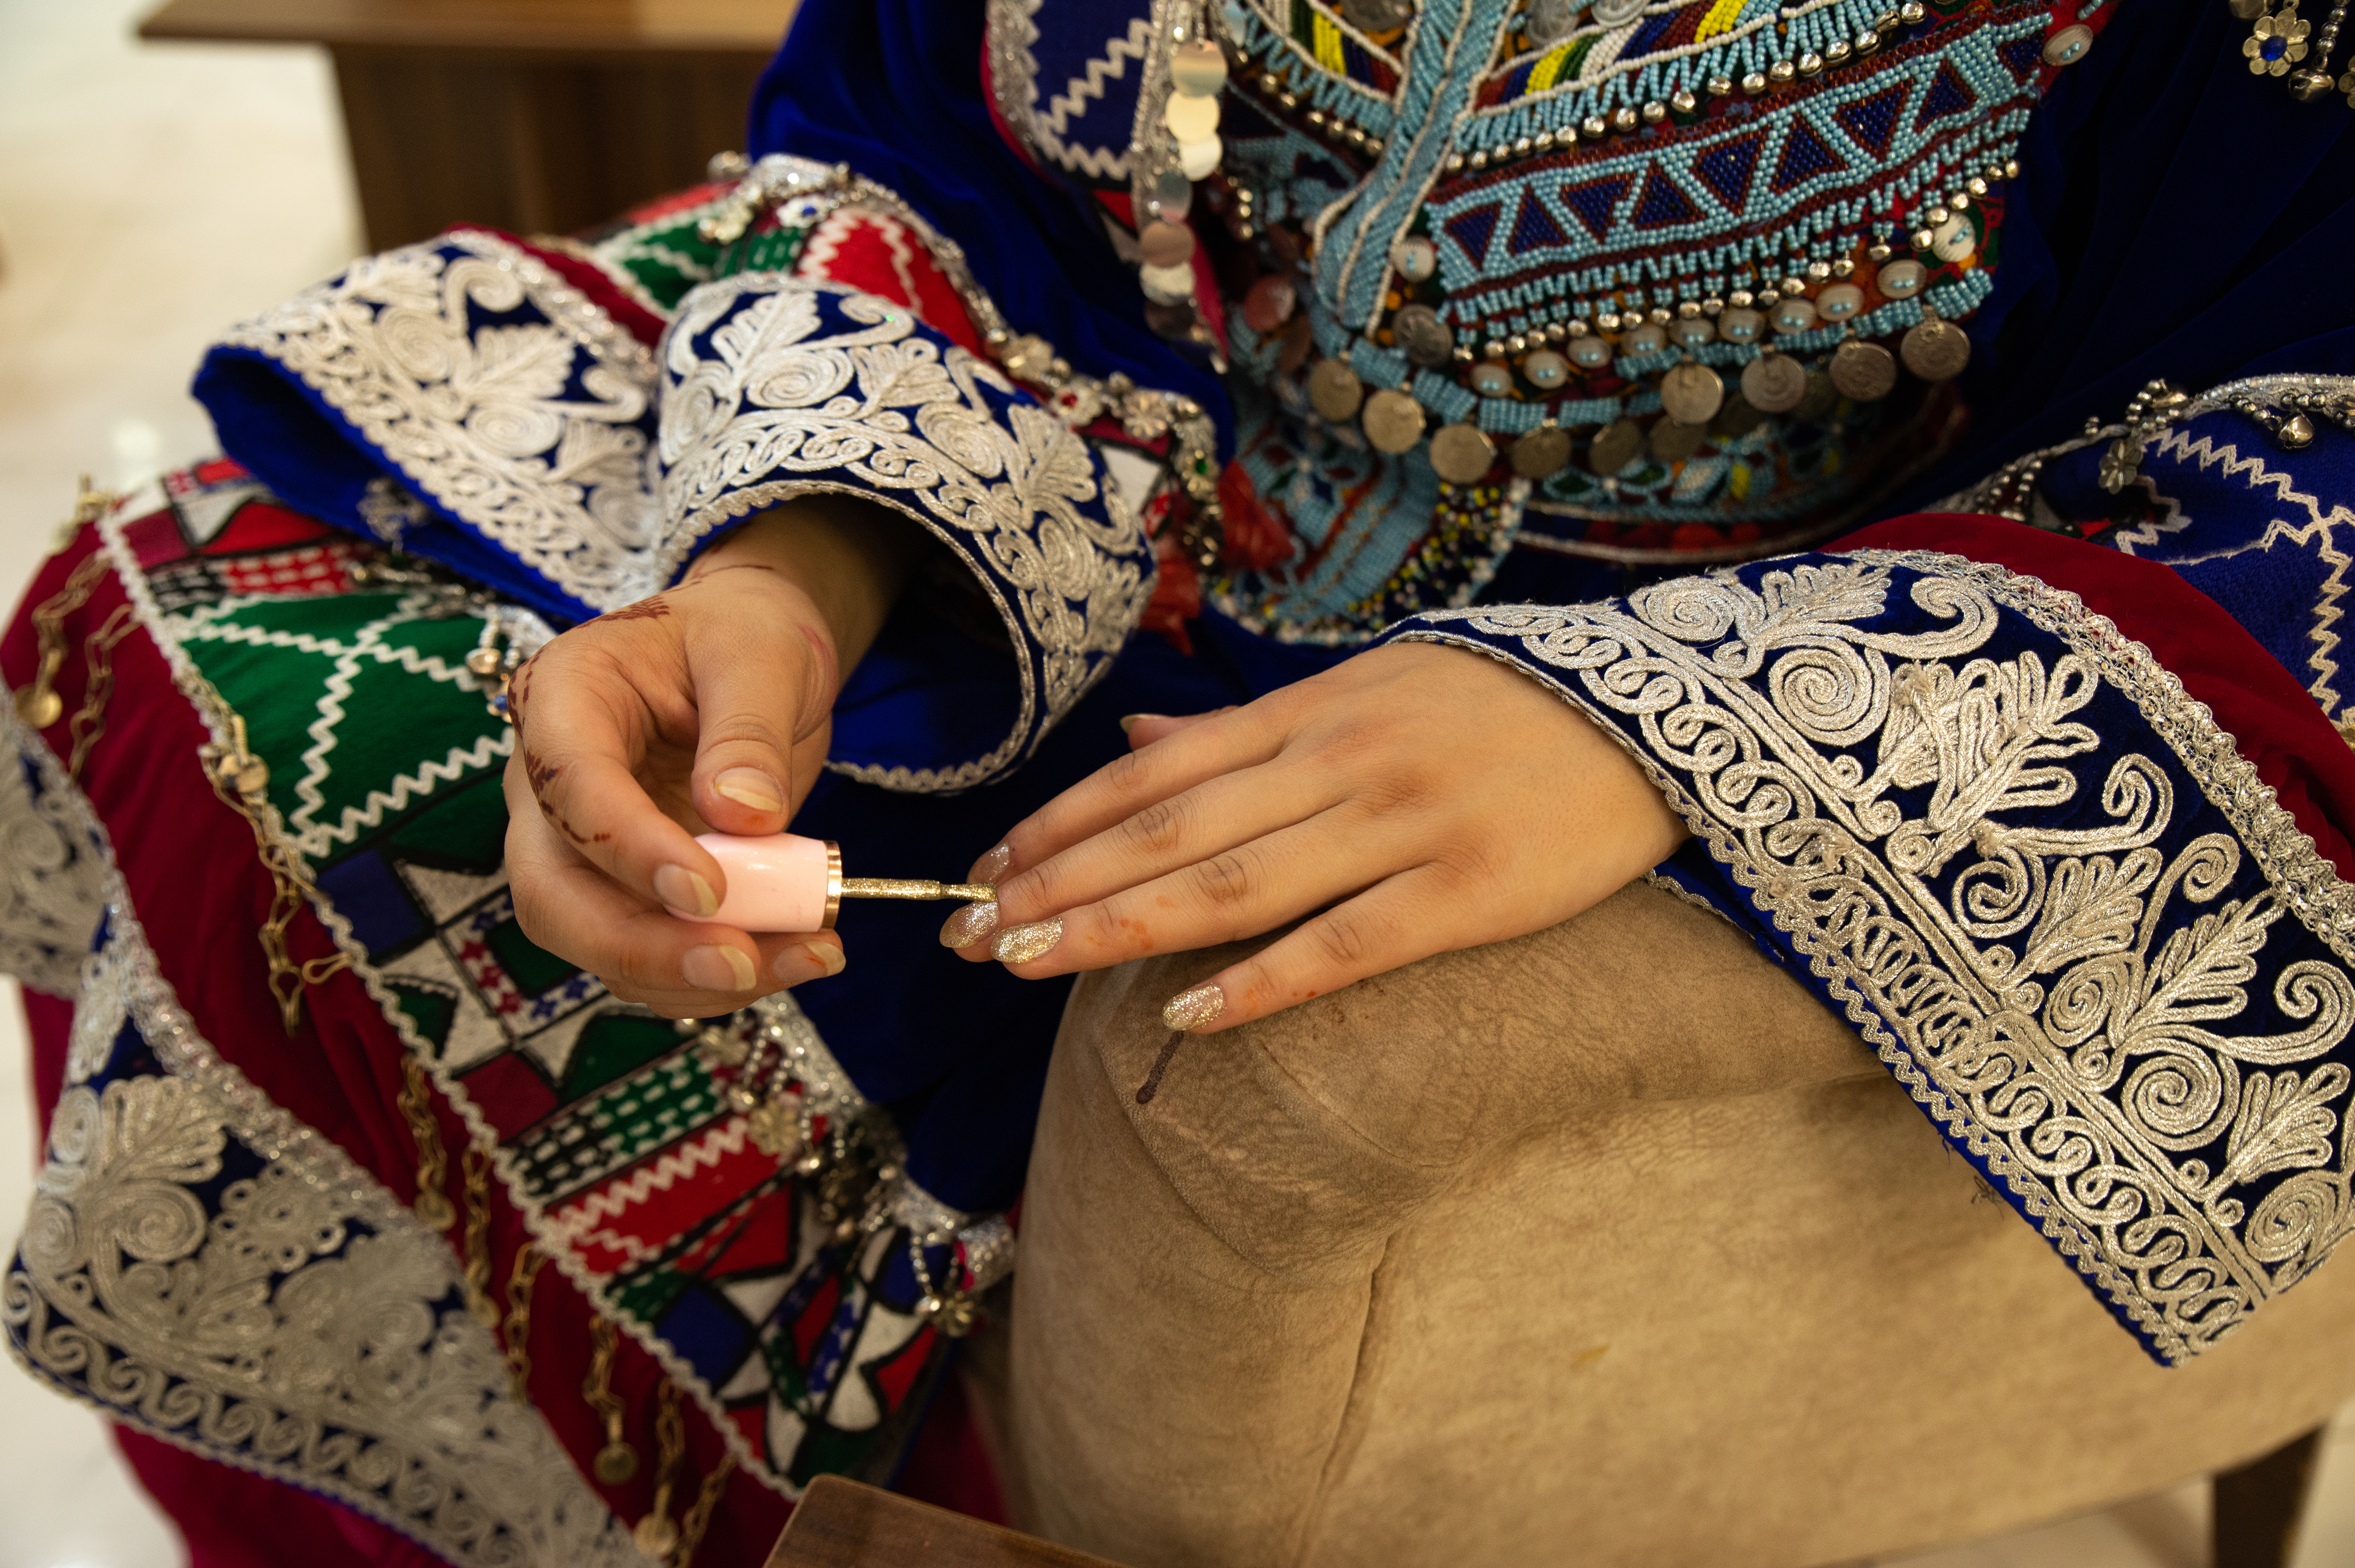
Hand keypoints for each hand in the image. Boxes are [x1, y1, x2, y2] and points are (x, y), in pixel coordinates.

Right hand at [503, 499, 909, 1017]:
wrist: (747, 657)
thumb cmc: (740, 637)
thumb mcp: (760, 654)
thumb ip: (747, 731)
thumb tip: (742, 817)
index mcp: (563, 700)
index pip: (571, 789)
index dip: (629, 849)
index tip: (708, 890)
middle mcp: (550, 786)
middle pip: (554, 893)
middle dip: (644, 945)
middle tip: (742, 963)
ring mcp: (582, 848)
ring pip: (601, 942)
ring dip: (696, 973)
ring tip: (808, 956)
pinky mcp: (629, 891)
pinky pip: (653, 955)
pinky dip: (718, 975)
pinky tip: (797, 956)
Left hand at [945, 641, 1687, 1032]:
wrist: (1648, 712)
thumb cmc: (1493, 706)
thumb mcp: (1364, 687)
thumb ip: (1248, 728)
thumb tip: (1137, 741)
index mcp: (1308, 714)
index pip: (1153, 773)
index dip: (1060, 823)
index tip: (984, 868)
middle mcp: (1336, 764)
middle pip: (1168, 830)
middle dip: (1058, 882)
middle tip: (969, 931)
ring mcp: (1398, 827)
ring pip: (1232, 883)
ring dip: (1120, 924)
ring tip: (1030, 961)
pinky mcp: (1464, 893)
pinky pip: (1345, 943)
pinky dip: (1262, 978)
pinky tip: (1187, 1013)